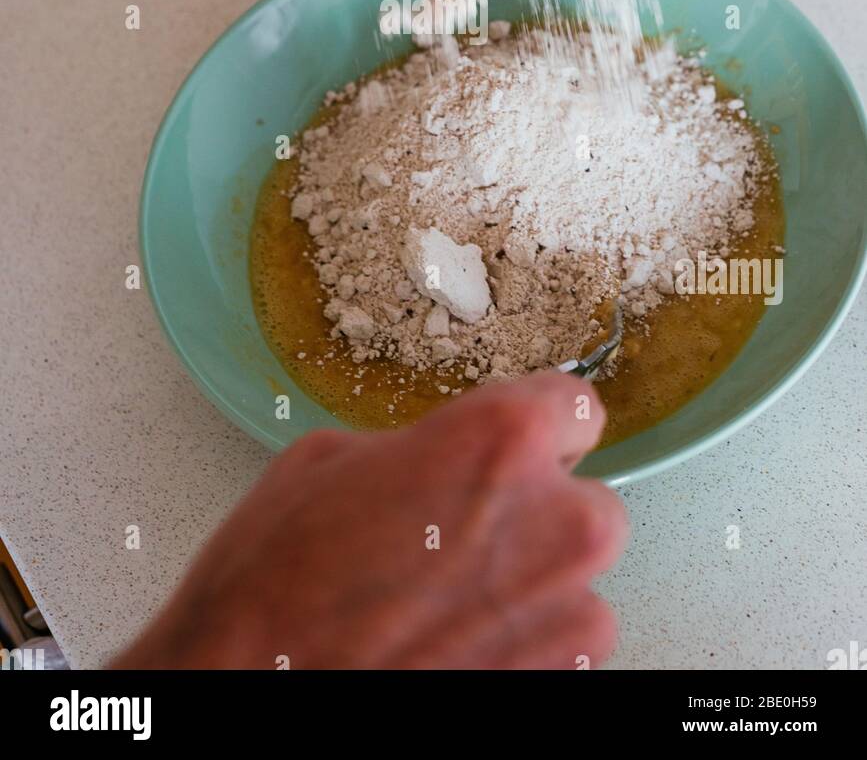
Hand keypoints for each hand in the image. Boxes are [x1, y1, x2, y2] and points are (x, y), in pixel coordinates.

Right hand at [112, 372, 626, 669]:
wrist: (252, 690)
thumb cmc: (276, 583)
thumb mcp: (337, 458)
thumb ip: (427, 447)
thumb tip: (451, 462)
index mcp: (502, 439)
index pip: (576, 407)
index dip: (539, 428)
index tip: (522, 448)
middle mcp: (555, 520)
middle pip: (587, 501)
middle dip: (537, 516)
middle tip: (464, 539)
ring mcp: (566, 614)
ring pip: (576, 583)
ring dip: (531, 588)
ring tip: (446, 605)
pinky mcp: (561, 681)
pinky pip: (564, 649)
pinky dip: (523, 648)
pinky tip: (454, 646)